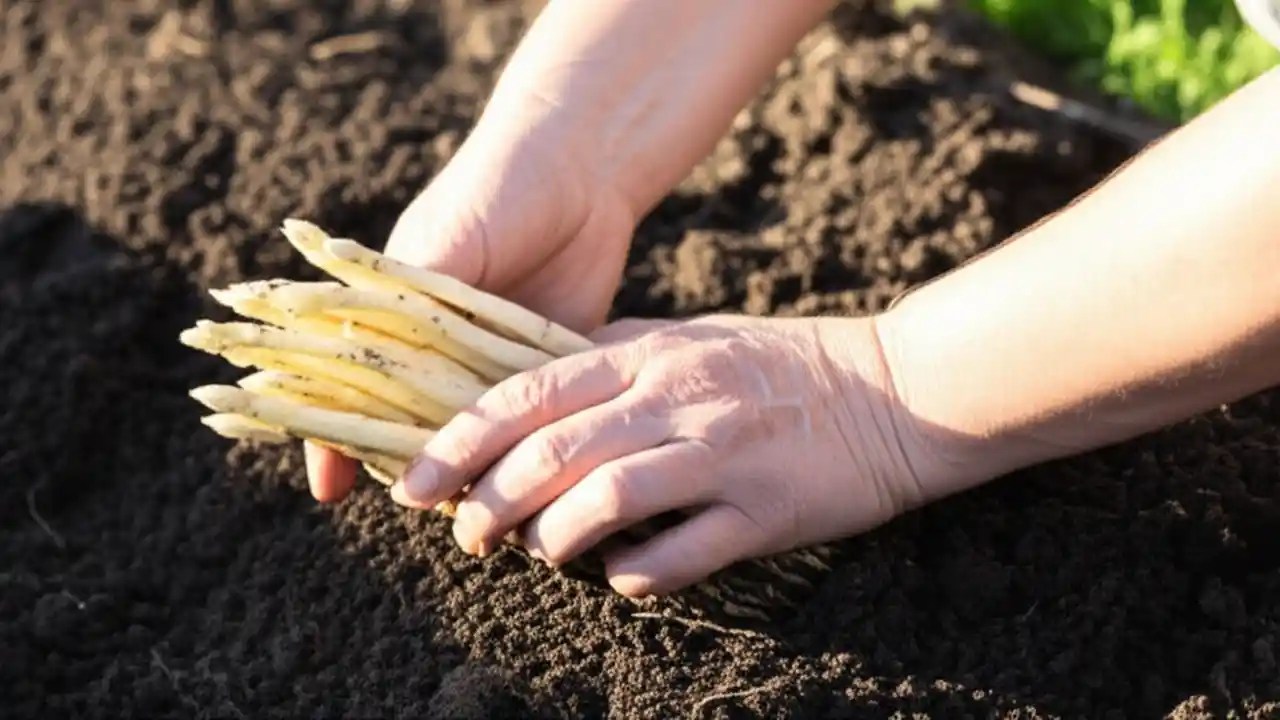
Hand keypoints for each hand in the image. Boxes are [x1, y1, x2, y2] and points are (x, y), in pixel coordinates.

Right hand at [304, 116, 636, 502]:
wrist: (583, 174)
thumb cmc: (492, 195)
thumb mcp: (439, 247)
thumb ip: (399, 303)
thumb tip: (344, 355)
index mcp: (397, 323)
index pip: (351, 394)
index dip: (336, 439)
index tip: (329, 488)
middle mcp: (442, 355)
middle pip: (414, 433)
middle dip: (415, 470)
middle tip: (421, 502)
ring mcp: (495, 369)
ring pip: (476, 443)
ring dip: (474, 476)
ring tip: (476, 509)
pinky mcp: (549, 375)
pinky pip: (534, 428)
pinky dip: (531, 456)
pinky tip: (533, 487)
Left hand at [389, 315, 936, 596]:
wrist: (898, 390)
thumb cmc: (783, 364)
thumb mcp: (693, 338)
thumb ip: (617, 357)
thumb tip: (533, 388)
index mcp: (649, 354)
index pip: (528, 394)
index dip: (459, 441)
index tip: (410, 482)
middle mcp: (676, 398)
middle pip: (553, 452)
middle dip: (489, 501)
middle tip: (462, 534)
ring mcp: (721, 453)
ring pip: (606, 500)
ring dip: (554, 538)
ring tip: (538, 555)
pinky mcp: (764, 508)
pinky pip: (682, 553)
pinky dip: (636, 574)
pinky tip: (620, 580)